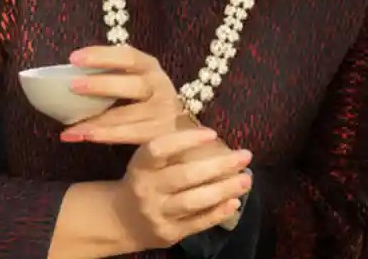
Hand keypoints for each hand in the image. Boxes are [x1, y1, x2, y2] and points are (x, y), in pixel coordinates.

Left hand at [61, 45, 182, 144]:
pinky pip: (128, 136)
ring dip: (97, 121)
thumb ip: (112, 75)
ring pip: (127, 117)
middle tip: (73, 86)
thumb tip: (69, 75)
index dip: (102, 55)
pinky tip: (79, 136)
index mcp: (150, 67)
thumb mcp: (136, 80)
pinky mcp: (159, 136)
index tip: (74, 58)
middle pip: (133, 85)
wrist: (179, 128)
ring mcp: (162, 114)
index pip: (128, 56)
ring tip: (71, 127)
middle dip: (102, 85)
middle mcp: (160, 88)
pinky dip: (103, 136)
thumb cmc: (146, 99)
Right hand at [116, 127, 253, 249]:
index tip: (213, 133)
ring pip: (193, 201)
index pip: (160, 149)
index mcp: (141, 166)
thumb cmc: (144, 181)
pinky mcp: (168, 233)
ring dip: (223, 189)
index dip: (185, 140)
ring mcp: (157, 213)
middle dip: (218, 165)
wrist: (121, 221)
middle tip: (245, 156)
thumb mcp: (147, 163)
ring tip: (246, 180)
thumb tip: (213, 136)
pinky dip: (218, 213)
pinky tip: (234, 202)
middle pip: (184, 176)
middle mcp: (146, 189)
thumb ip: (171, 151)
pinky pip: (197, 223)